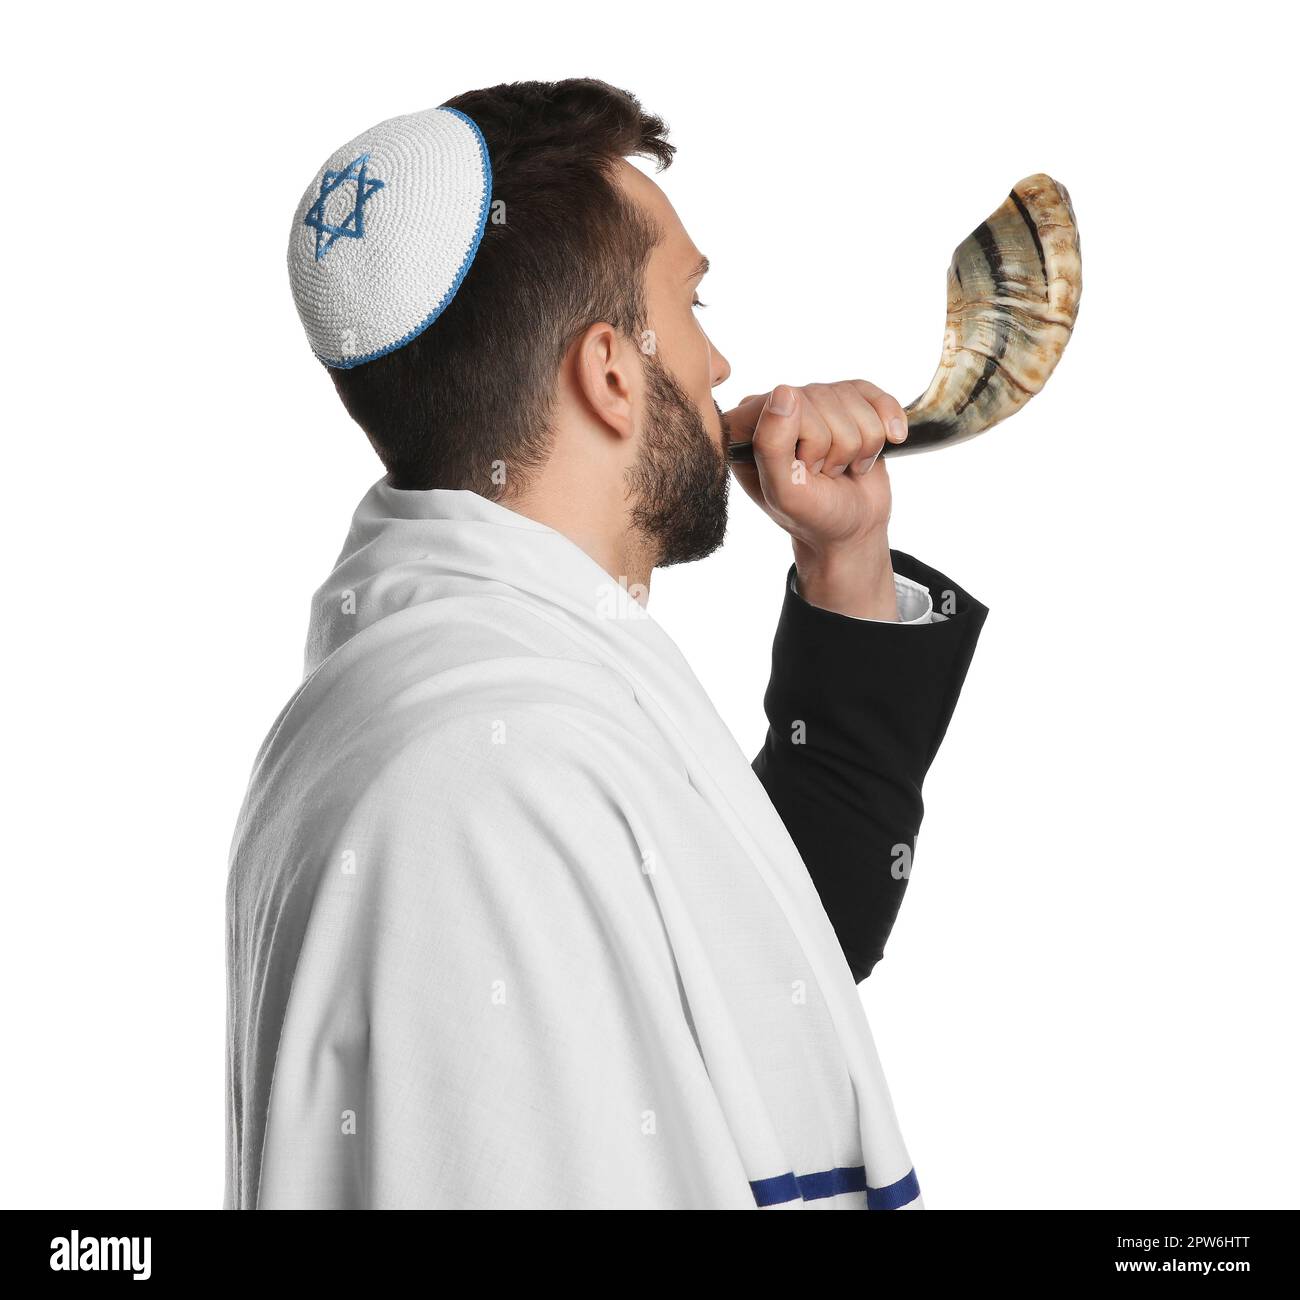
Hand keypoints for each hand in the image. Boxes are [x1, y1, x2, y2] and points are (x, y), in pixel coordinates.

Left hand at [725, 380, 909, 618]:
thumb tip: (784, 392)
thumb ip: (772, 445)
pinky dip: (887, 425)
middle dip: (835, 446)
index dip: (809, 441)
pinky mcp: (848, 402)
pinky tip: (880, 447)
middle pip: (822, 397)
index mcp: (746, 426)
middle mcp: (776, 407)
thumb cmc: (812, 516)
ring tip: (842, 467)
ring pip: (851, 397)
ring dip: (859, 444)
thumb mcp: (786, 492)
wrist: (851, 530)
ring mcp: (813, 401)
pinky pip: (876, 396)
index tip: (804, 472)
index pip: (786, 402)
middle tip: (824, 474)